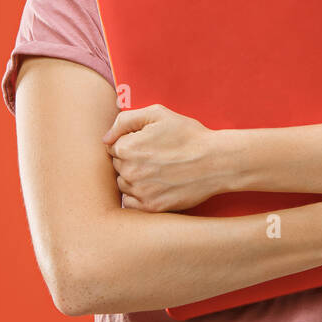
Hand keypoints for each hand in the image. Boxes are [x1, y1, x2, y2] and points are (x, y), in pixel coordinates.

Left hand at [101, 103, 228, 211]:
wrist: (216, 161)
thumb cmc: (188, 135)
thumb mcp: (157, 114)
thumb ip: (125, 120)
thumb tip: (105, 139)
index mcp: (127, 148)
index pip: (113, 147)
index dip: (131, 142)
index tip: (149, 143)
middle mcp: (130, 172)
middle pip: (117, 166)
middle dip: (131, 160)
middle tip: (156, 157)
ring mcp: (140, 192)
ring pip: (124, 185)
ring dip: (134, 178)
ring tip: (158, 171)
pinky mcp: (151, 207)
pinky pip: (131, 203)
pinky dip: (139, 196)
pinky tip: (156, 186)